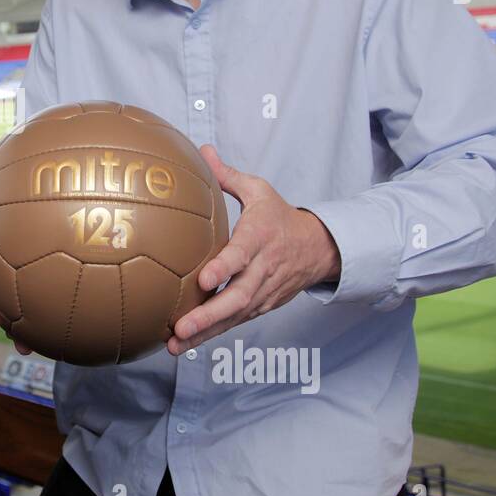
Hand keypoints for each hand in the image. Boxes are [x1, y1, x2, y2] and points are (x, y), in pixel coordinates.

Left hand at [167, 144, 340, 355]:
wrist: (319, 248)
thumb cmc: (280, 217)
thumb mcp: (259, 190)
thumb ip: (228, 175)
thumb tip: (203, 150)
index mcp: (260, 238)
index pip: (242, 255)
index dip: (225, 268)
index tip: (204, 279)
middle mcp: (263, 270)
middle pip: (237, 297)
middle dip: (208, 316)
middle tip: (180, 327)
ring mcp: (264, 292)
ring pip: (235, 317)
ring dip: (206, 333)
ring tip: (176, 345)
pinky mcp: (261, 307)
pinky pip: (236, 323)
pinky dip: (213, 335)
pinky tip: (186, 344)